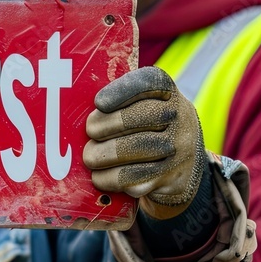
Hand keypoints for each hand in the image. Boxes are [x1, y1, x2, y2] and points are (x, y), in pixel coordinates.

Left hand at [83, 67, 206, 219]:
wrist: (185, 163)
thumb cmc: (147, 125)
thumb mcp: (143, 103)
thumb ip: (117, 101)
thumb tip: (75, 108)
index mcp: (166, 91)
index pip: (147, 82)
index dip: (120, 91)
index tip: (99, 102)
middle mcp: (178, 116)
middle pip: (136, 117)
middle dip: (105, 126)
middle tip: (90, 131)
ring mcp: (179, 148)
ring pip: (134, 150)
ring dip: (104, 155)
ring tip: (90, 157)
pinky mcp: (171, 177)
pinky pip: (135, 179)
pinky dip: (111, 179)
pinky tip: (100, 176)